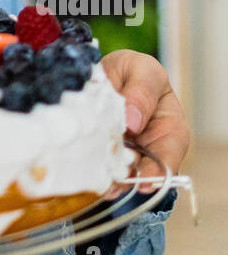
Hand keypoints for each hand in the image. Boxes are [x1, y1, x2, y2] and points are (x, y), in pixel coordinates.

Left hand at [101, 49, 190, 191]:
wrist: (108, 71)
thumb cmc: (134, 71)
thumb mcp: (144, 70)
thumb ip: (142, 90)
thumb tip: (134, 121)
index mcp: (170, 130)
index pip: (168, 158)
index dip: (157, 172)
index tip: (144, 181)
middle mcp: (149, 149)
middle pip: (140, 172)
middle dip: (127, 179)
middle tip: (113, 184)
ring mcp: (123, 153)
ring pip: (117, 173)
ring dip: (107, 178)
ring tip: (96, 182)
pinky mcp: (100, 153)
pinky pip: (97, 166)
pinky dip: (91, 171)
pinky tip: (83, 174)